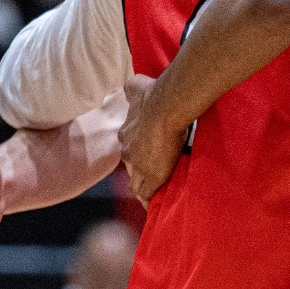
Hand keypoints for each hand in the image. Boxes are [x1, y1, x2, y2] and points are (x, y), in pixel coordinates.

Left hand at [118, 74, 183, 204]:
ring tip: (152, 197)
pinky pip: (149, 194)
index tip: (145, 156)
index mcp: (126, 135)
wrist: (163, 107)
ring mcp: (139, 166)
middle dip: (139, 172)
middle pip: (131, 168)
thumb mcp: (136, 87)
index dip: (137, 154)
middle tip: (151, 176)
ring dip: (144, 189)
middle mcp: (128, 153)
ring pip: (137, 184)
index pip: (129, 149)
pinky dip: (151, 200)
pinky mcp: (153, 177)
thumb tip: (130, 83)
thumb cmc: (153, 96)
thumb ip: (133, 87)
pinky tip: (156, 205)